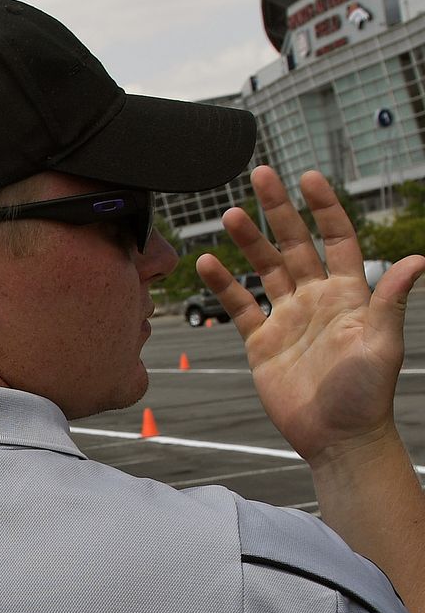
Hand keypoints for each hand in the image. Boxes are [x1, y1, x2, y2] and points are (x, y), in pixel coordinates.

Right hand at [212, 166, 424, 462]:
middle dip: (280, 209)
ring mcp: (288, 318)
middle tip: (262, 175)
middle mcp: (317, 299)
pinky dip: (223, 286)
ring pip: (265, 268)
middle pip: (296, 244)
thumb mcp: (382, 344)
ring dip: (248, 241)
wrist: (337, 437)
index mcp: (350, 294)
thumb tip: (417, 262)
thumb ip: (389, 301)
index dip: (324, 208)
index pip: (337, 239)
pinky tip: (208, 264)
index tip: (308, 179)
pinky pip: (239, 307)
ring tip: (231, 215)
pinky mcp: (262, 342)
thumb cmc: (366, 394)